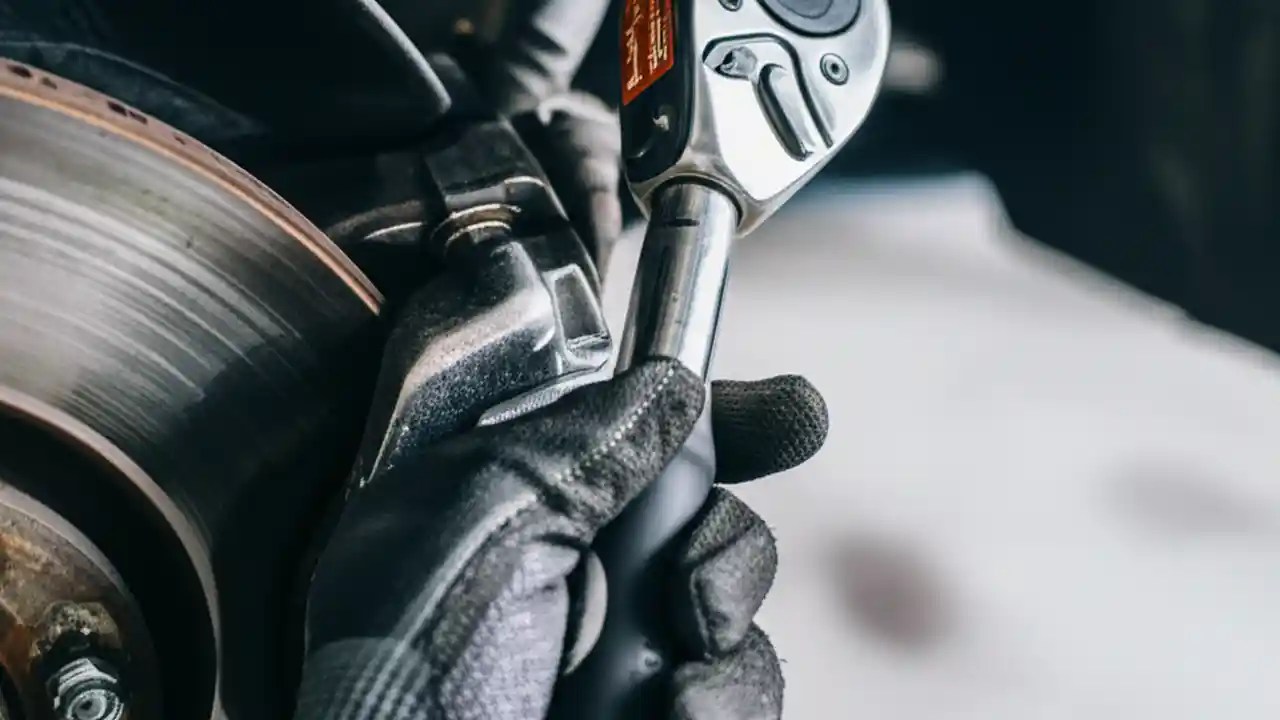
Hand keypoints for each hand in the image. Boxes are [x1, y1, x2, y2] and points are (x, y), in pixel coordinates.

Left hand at [297, 360, 827, 718]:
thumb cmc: (403, 666)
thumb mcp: (481, 518)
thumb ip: (582, 443)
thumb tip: (672, 386)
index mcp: (518, 502)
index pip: (635, 434)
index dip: (719, 420)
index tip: (789, 419)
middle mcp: (573, 574)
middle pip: (709, 521)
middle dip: (728, 550)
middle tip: (695, 598)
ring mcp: (612, 656)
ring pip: (734, 616)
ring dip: (728, 647)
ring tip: (678, 693)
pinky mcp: (647, 712)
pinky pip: (735, 696)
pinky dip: (725, 708)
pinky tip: (683, 719)